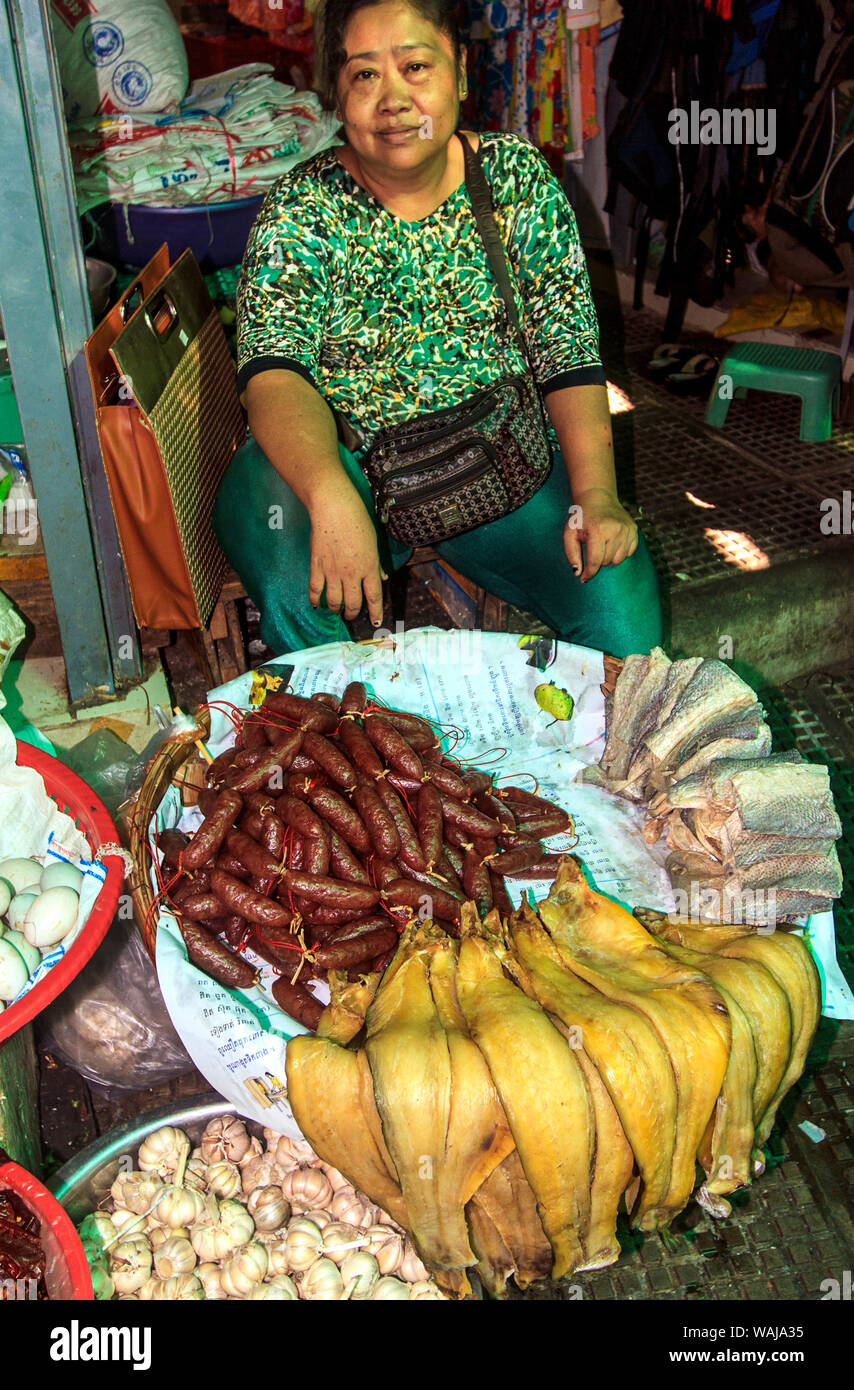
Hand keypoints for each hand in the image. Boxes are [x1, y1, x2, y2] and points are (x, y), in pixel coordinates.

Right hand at [308, 491, 386, 625]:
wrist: (334, 509)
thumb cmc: (357, 521)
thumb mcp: (373, 542)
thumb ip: (377, 563)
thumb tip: (382, 577)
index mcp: (369, 567)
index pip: (374, 596)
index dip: (376, 612)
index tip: (375, 621)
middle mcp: (352, 574)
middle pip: (353, 603)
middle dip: (352, 613)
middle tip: (351, 615)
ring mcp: (333, 572)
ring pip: (334, 601)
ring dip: (335, 609)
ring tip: (336, 610)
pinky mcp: (317, 566)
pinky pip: (315, 589)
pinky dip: (315, 600)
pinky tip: (316, 604)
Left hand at [563, 488, 637, 582]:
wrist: (598, 498)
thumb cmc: (581, 518)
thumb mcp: (569, 533)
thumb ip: (571, 554)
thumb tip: (577, 573)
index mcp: (598, 531)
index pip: (595, 562)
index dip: (588, 573)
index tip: (583, 579)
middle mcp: (615, 530)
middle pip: (606, 562)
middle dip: (598, 560)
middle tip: (592, 548)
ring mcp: (627, 530)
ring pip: (618, 559)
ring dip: (609, 557)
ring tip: (602, 545)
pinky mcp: (634, 530)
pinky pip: (628, 553)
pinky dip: (619, 552)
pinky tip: (612, 541)